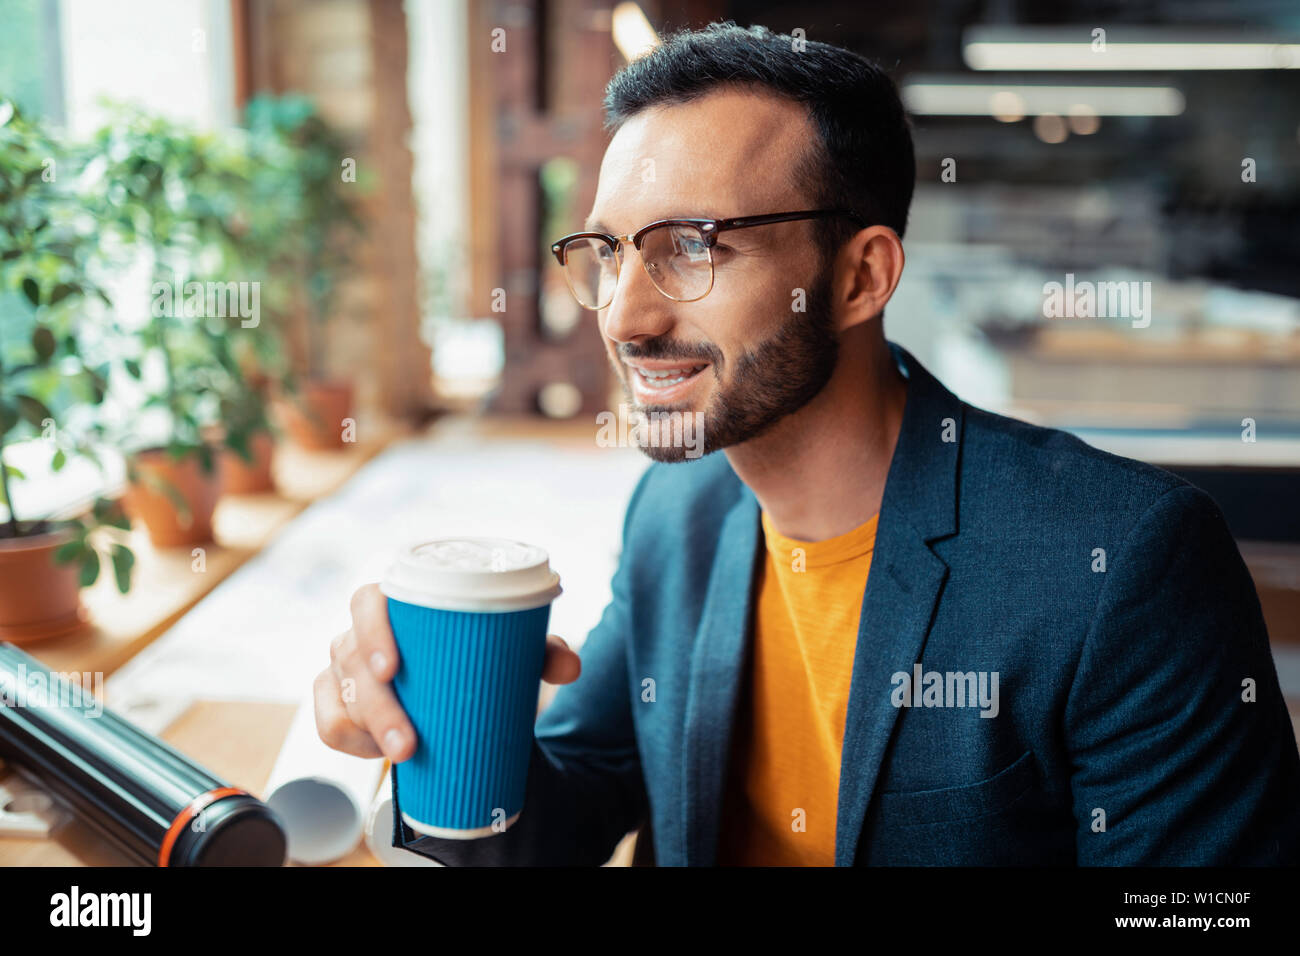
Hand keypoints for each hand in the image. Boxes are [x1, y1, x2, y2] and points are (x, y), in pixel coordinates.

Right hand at [314, 582, 581, 761]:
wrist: (462, 683)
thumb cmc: (479, 654)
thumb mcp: (511, 652)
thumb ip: (542, 652)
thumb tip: (571, 667)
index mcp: (396, 603)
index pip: (367, 602)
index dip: (371, 631)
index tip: (393, 669)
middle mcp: (362, 630)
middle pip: (350, 658)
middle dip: (377, 706)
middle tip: (409, 744)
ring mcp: (345, 667)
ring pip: (338, 695)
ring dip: (365, 729)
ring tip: (402, 755)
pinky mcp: (338, 702)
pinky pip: (329, 722)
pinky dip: (348, 740)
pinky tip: (376, 753)